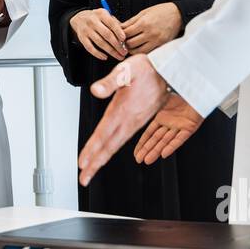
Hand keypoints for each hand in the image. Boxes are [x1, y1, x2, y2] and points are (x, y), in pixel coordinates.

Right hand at [68, 8, 126, 61]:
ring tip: (119, 56)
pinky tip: (105, 57)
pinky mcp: (81, 38)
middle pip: (106, 34)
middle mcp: (93, 21)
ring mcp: (86, 30)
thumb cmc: (97, 18)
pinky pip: (90, 48)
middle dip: (117, 45)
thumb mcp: (105, 15)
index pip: (111, 23)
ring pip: (100, 42)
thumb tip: (126, 36)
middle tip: (124, 52)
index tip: (124, 39)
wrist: (79, 18)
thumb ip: (115, 23)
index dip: (118, 31)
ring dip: (111, 51)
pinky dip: (98, 54)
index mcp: (101, 14)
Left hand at [77, 55, 168, 186]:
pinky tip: (104, 154)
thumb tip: (95, 91)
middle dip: (95, 163)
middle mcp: (128, 121)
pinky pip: (120, 139)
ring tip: (89, 171)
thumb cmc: (146, 69)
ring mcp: (133, 123)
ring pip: (114, 145)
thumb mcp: (126, 70)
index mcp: (122, 111)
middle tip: (84, 179)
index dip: (92, 149)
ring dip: (100, 159)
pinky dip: (109, 148)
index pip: (103, 134)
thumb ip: (110, 82)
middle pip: (109, 146)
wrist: (167, 72)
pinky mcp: (137, 121)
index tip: (82, 163)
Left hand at [121, 2, 181, 53]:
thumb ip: (131, 21)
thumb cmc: (162, 11)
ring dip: (132, 50)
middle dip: (125, 43)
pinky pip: (148, 53)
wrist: (178, 14)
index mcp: (144, 23)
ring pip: (138, 51)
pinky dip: (141, 52)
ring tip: (130, 45)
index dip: (120, 35)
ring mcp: (156, 41)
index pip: (126, 33)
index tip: (119, 35)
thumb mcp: (144, 12)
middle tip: (123, 41)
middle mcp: (150, 33)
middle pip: (130, 44)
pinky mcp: (161, 46)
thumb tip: (120, 27)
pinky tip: (139, 47)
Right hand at [134, 93, 203, 164]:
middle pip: (156, 140)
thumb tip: (137, 103)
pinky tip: (164, 153)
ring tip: (148, 159)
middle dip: (147, 150)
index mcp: (162, 117)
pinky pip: (179, 139)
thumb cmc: (182, 93)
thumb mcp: (162, 98)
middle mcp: (169, 124)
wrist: (197, 92)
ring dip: (156, 151)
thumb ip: (151, 104)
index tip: (136, 152)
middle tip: (139, 160)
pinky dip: (171, 146)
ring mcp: (178, 127)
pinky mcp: (189, 129)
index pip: (149, 133)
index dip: (142, 143)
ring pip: (165, 142)